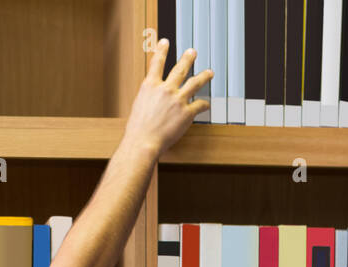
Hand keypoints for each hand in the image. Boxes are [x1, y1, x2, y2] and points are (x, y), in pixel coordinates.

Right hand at [124, 40, 211, 157]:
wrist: (142, 142)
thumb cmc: (137, 130)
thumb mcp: (138, 107)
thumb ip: (149, 98)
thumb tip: (155, 97)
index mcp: (150, 86)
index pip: (156, 63)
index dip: (161, 51)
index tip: (165, 42)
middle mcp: (165, 89)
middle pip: (180, 69)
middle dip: (188, 59)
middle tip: (192, 52)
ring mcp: (177, 100)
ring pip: (195, 83)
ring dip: (204, 76)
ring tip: (210, 72)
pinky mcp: (187, 112)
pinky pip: (199, 105)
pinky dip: (204, 105)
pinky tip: (207, 104)